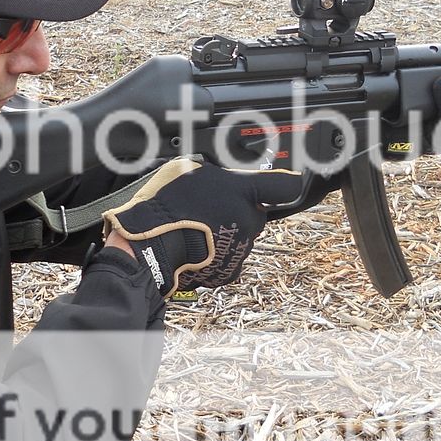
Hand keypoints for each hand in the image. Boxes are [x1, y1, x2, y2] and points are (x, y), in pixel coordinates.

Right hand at [101, 159, 302, 293]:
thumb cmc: (168, 205)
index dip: (289, 181)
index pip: (287, 185)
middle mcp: (251, 221)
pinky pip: (229, 258)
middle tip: (212, 206)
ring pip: (241, 236)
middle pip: (256, 213)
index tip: (287, 181)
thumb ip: (217, 172)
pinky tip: (195, 245)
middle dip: (240, 210)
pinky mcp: (230, 271)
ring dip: (226, 231)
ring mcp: (242, 249)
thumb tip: (222, 172)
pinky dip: (216, 254)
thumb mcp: (190, 169)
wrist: (151, 248)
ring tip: (196, 227)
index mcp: (245, 192)